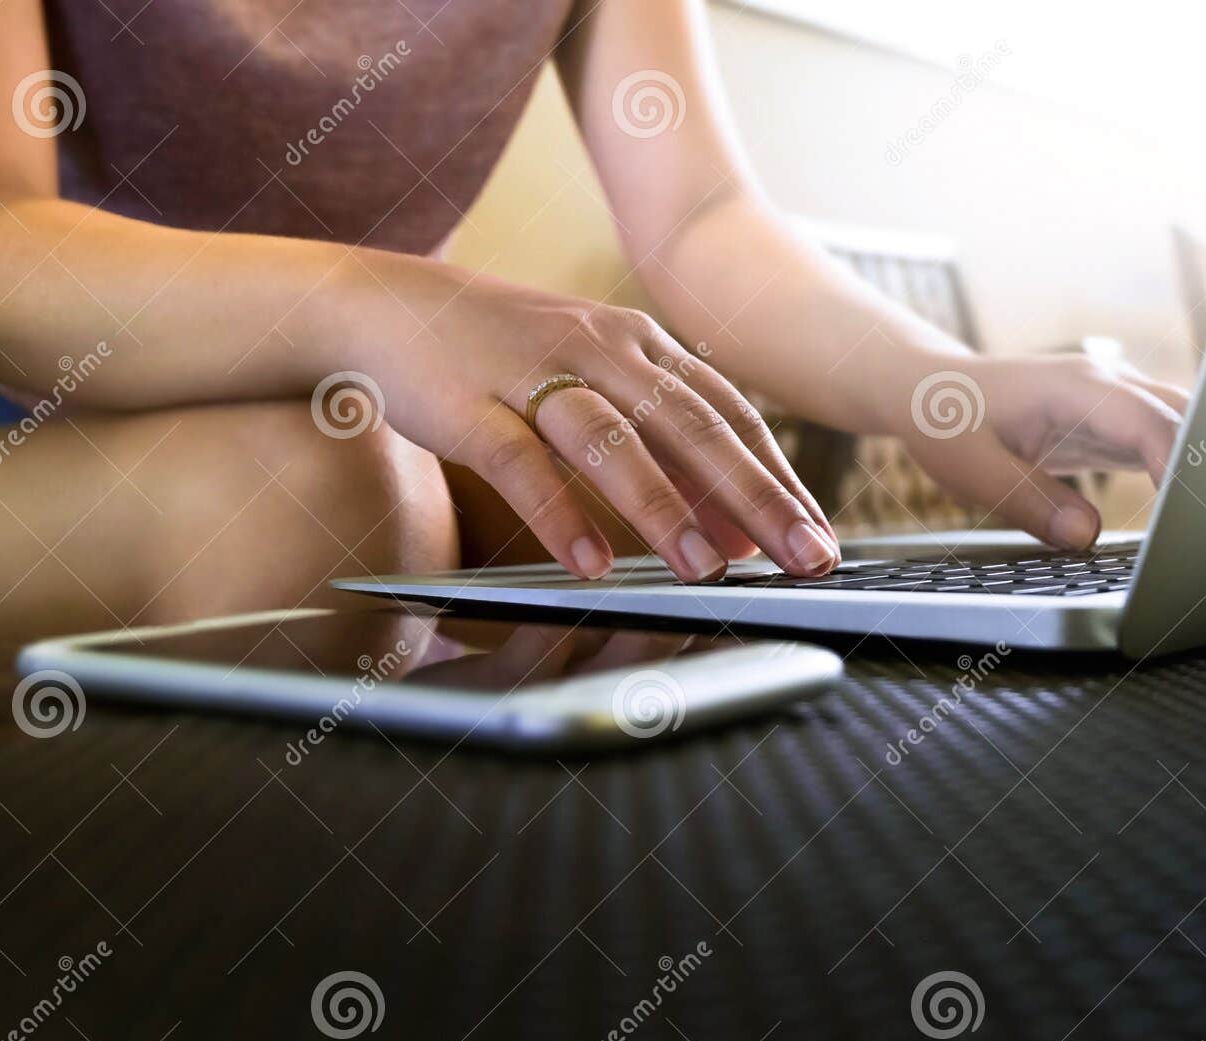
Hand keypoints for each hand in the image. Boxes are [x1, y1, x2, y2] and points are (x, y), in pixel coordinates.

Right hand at [334, 260, 838, 581]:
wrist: (386, 305)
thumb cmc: (505, 357)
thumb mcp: (596, 385)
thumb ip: (665, 449)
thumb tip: (737, 529)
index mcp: (640, 345)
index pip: (730, 412)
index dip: (778, 475)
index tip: (819, 534)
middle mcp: (600, 350)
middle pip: (694, 426)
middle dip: (756, 496)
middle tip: (803, 556)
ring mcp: (535, 371)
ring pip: (613, 440)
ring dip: (664, 507)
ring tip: (704, 569)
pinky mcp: (470, 402)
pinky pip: (521, 462)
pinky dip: (559, 514)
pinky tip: (591, 563)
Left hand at [875, 353, 1188, 548]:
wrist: (926, 389)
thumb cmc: (944, 421)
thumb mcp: (972, 468)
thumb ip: (1028, 501)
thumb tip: (1085, 538)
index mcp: (1080, 388)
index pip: (1153, 424)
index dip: (1182, 468)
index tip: (1196, 515)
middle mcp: (1109, 386)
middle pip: (1186, 417)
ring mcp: (1114, 402)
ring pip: (1182, 426)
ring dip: (1202, 466)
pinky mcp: (1111, 424)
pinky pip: (1161, 442)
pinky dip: (1180, 472)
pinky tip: (1189, 512)